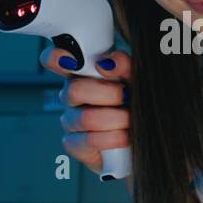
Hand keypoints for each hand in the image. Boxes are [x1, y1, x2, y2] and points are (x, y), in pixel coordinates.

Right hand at [40, 46, 130, 177]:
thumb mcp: (137, 80)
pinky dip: (112, 138)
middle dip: (108, 94)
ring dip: (116, 119)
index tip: (70, 60)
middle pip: (74, 90)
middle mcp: (72, 95)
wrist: (146, 139)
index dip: (57, 58)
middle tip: (125, 97)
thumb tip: (108, 63)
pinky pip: (89, 140)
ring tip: (129, 120)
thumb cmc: (136, 105)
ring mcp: (71, 120)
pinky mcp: (74, 144)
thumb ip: (124, 65)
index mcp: (83, 74)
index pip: (57, 60)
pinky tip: (123, 136)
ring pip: (85, 118)